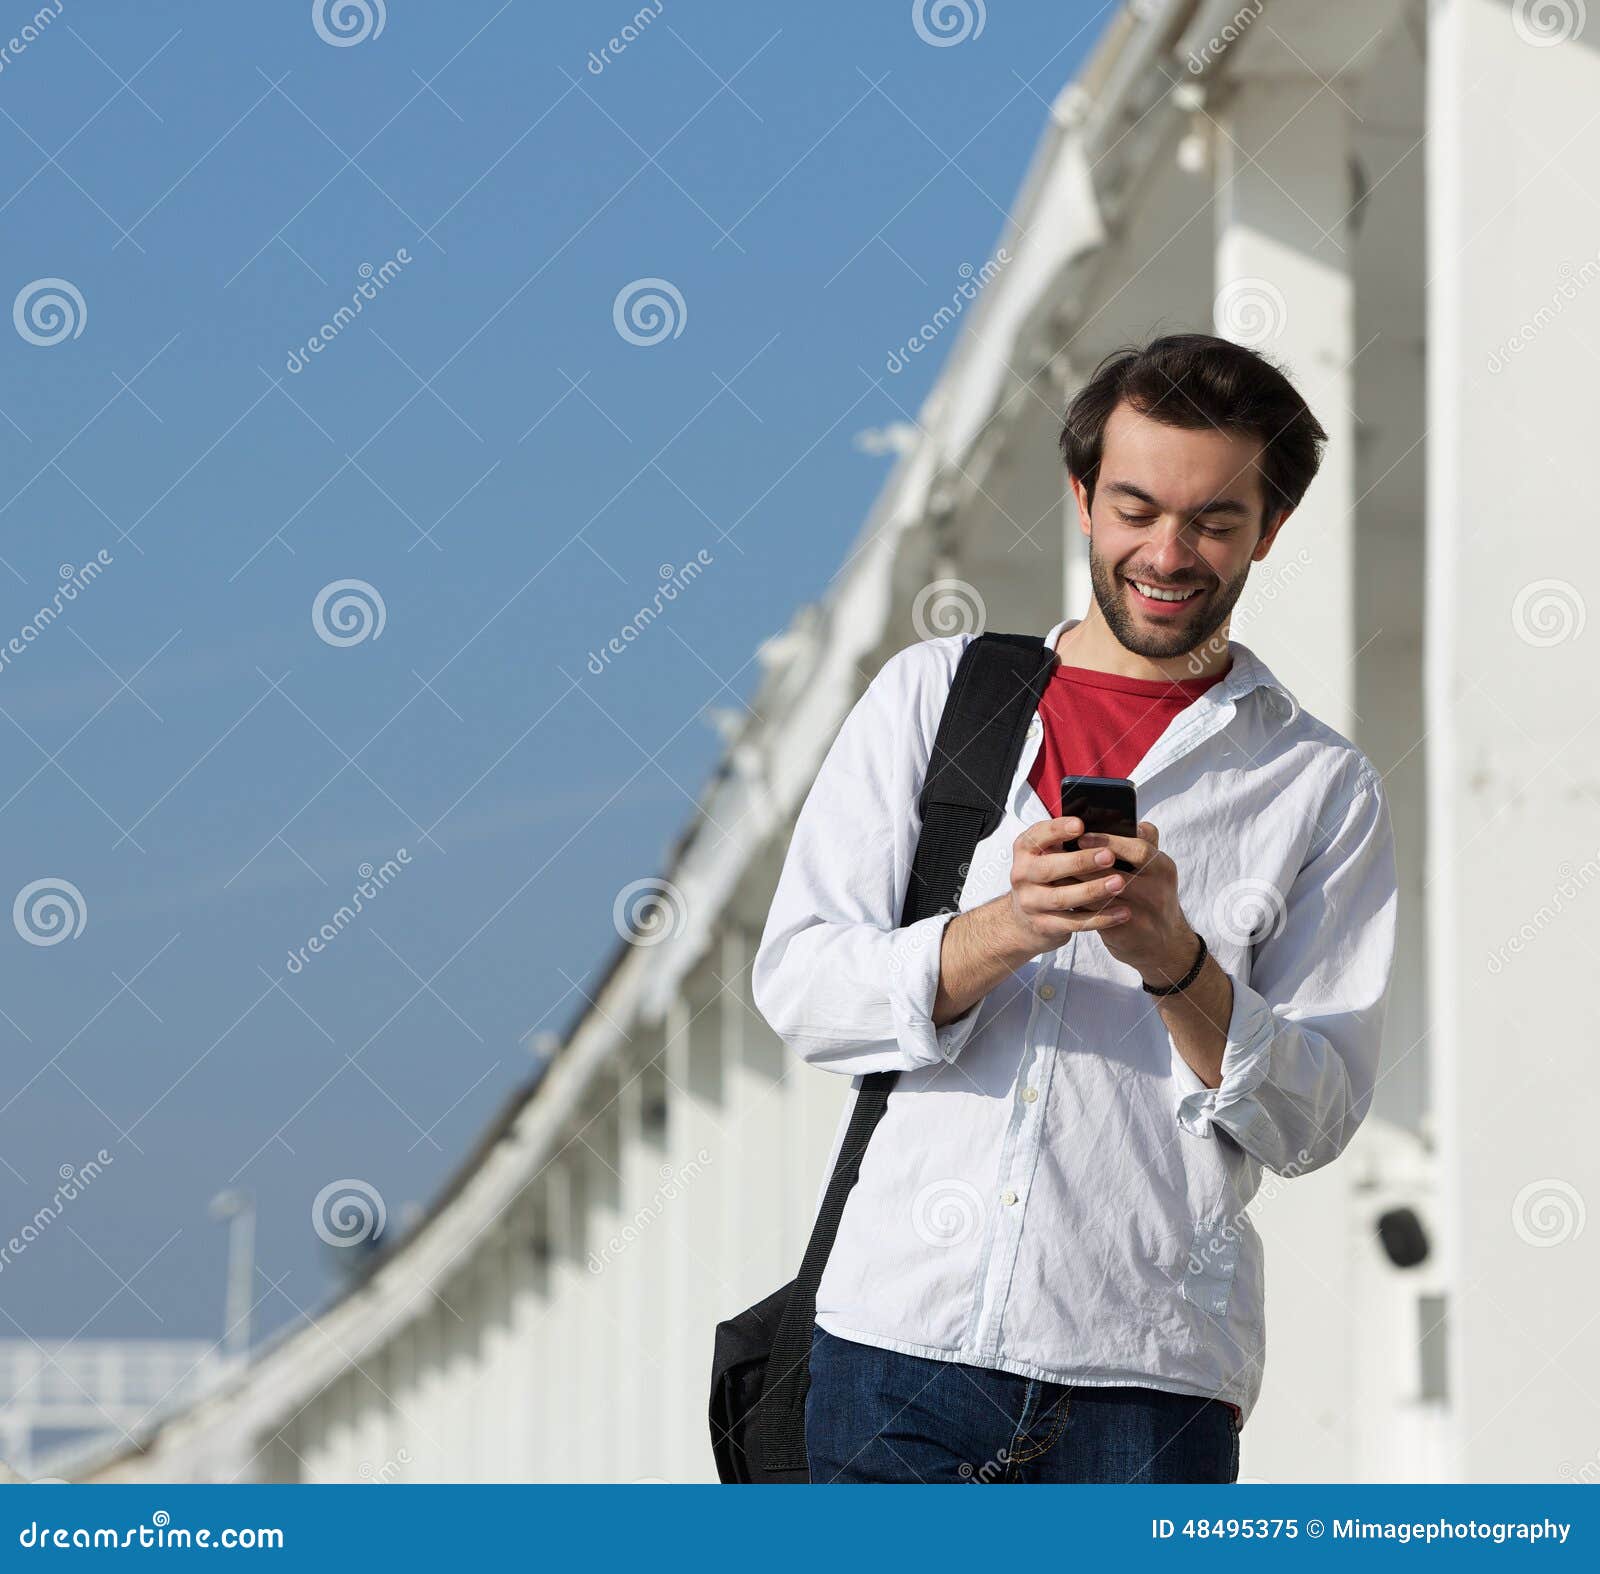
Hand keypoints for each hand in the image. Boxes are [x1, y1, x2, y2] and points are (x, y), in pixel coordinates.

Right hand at [1000, 815, 1136, 959]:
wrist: (1024, 919)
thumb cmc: (1046, 876)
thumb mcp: (1047, 854)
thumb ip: (1067, 840)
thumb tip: (1107, 822)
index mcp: (1025, 850)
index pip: (1038, 835)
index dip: (1058, 830)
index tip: (1080, 825)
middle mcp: (1022, 875)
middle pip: (1049, 868)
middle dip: (1080, 861)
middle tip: (1109, 856)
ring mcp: (1031, 903)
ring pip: (1062, 898)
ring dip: (1093, 890)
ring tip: (1120, 883)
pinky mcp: (1044, 926)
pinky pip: (1075, 923)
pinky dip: (1101, 918)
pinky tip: (1123, 911)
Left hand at [1074, 821, 1198, 986]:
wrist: (1164, 946)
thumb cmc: (1152, 897)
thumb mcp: (1156, 870)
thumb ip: (1144, 844)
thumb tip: (1126, 819)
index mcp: (1163, 867)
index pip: (1138, 848)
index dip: (1108, 841)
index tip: (1082, 835)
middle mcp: (1157, 891)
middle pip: (1114, 872)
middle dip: (1083, 861)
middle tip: (1059, 851)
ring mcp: (1142, 914)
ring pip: (1100, 894)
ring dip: (1075, 882)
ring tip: (1054, 869)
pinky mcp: (1126, 933)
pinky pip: (1095, 915)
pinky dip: (1076, 902)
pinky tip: (1061, 893)